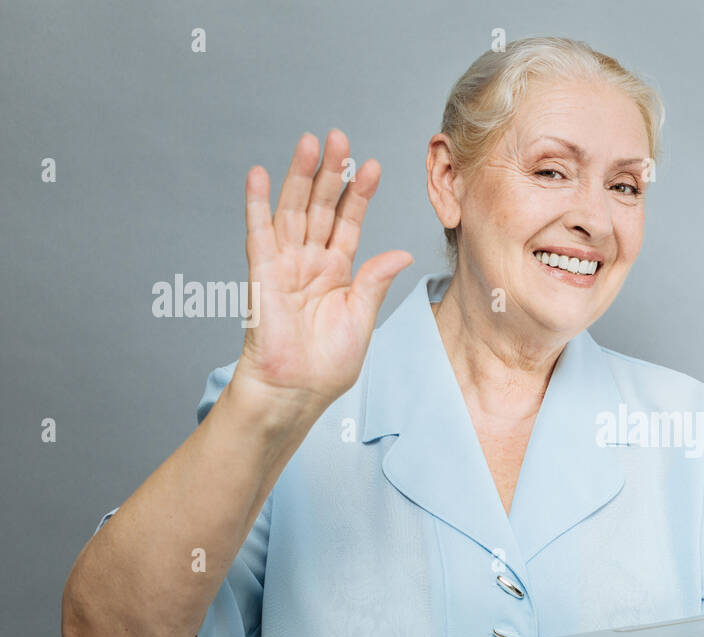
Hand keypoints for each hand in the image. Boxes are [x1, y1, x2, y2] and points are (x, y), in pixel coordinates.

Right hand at [237, 129, 412, 417]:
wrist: (296, 390)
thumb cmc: (328, 363)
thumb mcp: (362, 317)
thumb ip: (375, 281)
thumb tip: (402, 253)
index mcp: (338, 272)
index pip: (349, 222)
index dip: (359, 194)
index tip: (373, 165)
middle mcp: (311, 262)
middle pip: (320, 206)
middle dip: (331, 172)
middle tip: (339, 137)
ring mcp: (285, 264)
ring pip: (293, 210)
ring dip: (300, 176)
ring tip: (310, 143)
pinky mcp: (262, 273)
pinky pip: (259, 232)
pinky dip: (258, 204)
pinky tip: (261, 175)